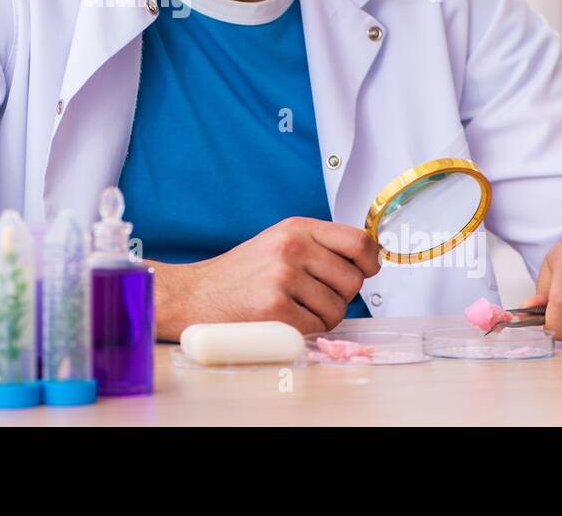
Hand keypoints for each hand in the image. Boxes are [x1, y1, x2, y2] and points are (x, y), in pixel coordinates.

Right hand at [150, 217, 381, 339]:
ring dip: (321, 317)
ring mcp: (282, 278)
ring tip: (291, 309)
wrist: (192, 295)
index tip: (366, 270)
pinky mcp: (275, 309)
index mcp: (295, 228)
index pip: (358, 240)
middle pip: (352, 281)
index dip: (370, 261)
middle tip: (311, 297)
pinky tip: (281, 321)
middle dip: (339, 296)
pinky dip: (304, 332)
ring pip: (337, 309)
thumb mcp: (277, 244)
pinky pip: (315, 328)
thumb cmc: (238, 275)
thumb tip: (368, 262)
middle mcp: (291, 248)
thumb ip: (318, 247)